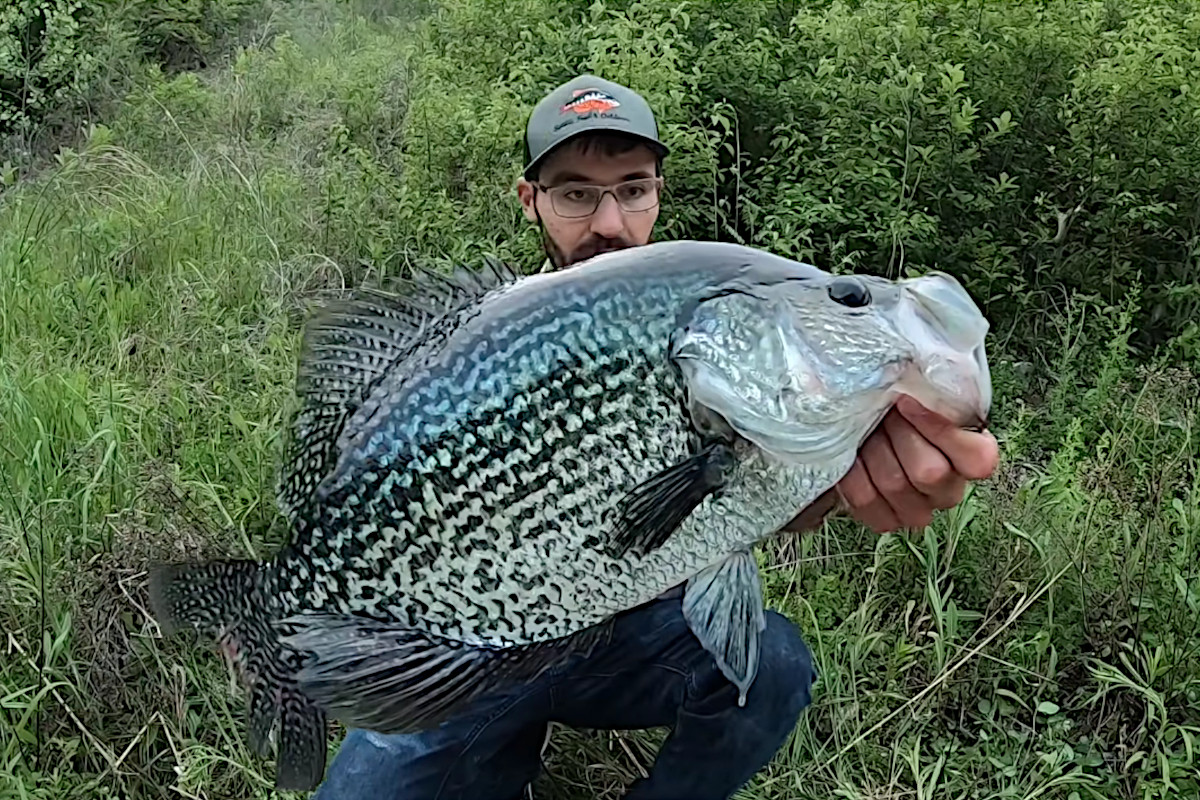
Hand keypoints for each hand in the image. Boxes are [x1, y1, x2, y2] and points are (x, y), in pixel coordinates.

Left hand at [834, 395, 998, 532]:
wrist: (855, 419)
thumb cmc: (893, 401)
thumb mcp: (915, 384)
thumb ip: (930, 387)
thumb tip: (921, 386)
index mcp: (972, 455)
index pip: (977, 459)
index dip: (940, 429)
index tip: (907, 401)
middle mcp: (949, 488)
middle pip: (929, 472)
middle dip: (897, 434)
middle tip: (883, 413)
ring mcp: (918, 510)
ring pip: (894, 484)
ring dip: (872, 449)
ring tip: (865, 430)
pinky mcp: (885, 518)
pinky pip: (867, 500)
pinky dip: (852, 472)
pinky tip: (852, 455)